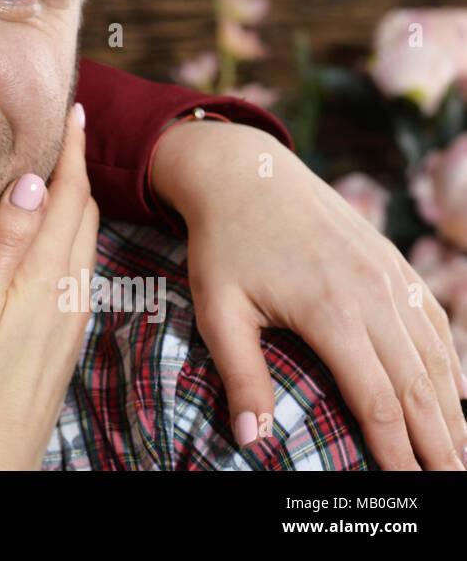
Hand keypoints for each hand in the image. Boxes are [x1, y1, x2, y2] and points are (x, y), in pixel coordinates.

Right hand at [0, 105, 98, 469]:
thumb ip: (5, 244)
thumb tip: (34, 183)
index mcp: (45, 277)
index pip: (70, 197)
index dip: (73, 150)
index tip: (74, 109)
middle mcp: (69, 291)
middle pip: (86, 213)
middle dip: (81, 165)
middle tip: (71, 126)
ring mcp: (71, 315)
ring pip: (86, 239)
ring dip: (81, 197)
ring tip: (66, 168)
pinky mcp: (64, 334)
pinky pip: (80, 265)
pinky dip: (74, 231)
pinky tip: (57, 233)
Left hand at [153, 119, 466, 470]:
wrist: (245, 171)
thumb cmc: (223, 244)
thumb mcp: (217, 309)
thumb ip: (240, 375)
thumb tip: (252, 441)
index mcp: (332, 312)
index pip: (379, 402)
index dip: (398, 452)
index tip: (408, 488)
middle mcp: (375, 295)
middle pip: (420, 387)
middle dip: (440, 443)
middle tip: (451, 484)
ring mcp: (392, 275)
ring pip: (437, 356)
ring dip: (452, 409)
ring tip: (457, 454)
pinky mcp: (395, 262)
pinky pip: (435, 321)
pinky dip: (451, 363)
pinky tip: (457, 393)